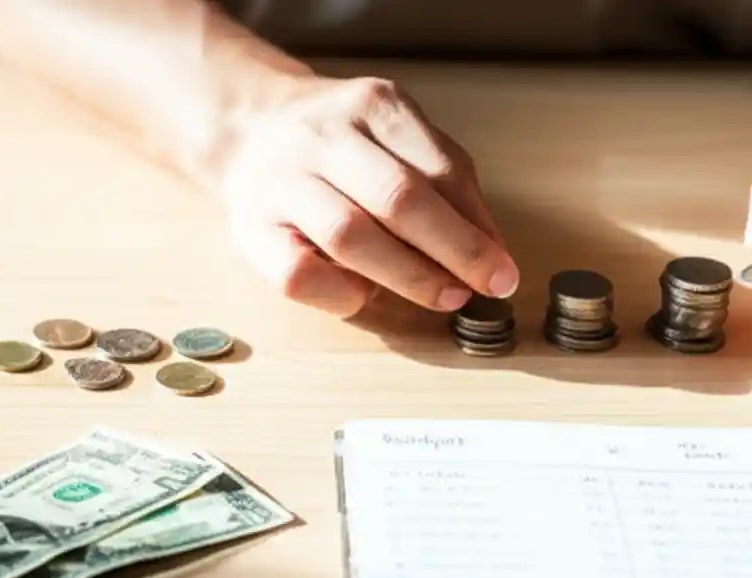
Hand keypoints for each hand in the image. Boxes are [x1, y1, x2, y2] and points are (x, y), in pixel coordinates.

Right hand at [219, 76, 517, 317]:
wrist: (247, 129)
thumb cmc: (342, 145)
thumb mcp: (398, 137)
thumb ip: (447, 183)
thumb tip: (493, 250)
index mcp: (372, 106)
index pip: (437, 168)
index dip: (476, 226)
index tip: (503, 268)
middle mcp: (323, 136)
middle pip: (396, 198)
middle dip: (453, 251)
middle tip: (485, 287)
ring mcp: (282, 182)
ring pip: (348, 235)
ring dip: (407, 276)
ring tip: (444, 296)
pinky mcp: (251, 229)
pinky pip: (299, 273)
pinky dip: (341, 292)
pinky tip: (365, 294)